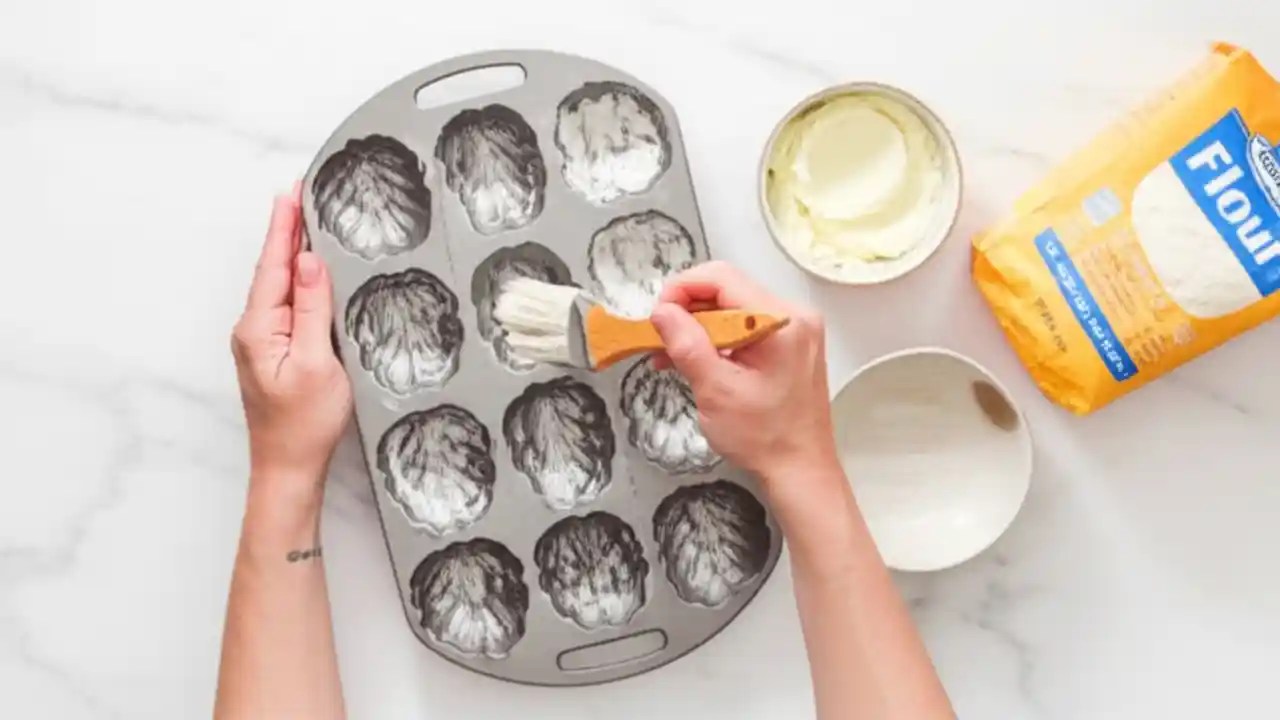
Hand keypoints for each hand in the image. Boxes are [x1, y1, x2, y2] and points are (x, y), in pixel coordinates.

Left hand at [231, 185, 351, 502]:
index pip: (274, 265)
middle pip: (272, 270)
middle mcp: (253, 330)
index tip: (292, 191)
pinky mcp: (274, 353)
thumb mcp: (317, 361)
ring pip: (279, 287)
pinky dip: (298, 282)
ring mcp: (262, 342)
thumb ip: (312, 308)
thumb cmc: (305, 424)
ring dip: (292, 254)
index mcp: (260, 327)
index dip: (285, 226)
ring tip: (307, 221)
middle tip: (302, 193)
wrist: (288, 468)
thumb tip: (308, 261)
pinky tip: (310, 273)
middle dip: (287, 231)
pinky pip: (286, 306)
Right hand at [649, 261, 837, 484]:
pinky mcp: (789, 346)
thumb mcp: (716, 390)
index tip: (658, 316)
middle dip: (687, 312)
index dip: (681, 289)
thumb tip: (662, 312)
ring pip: (733, 310)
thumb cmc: (765, 438)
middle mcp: (794, 317)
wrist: (801, 471)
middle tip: (658, 339)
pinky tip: (695, 361)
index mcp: (781, 321)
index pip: (722, 278)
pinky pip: (745, 329)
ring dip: (699, 328)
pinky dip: (718, 341)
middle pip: (727, 291)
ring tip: (669, 355)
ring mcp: (794, 331)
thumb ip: (686, 344)